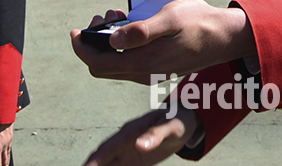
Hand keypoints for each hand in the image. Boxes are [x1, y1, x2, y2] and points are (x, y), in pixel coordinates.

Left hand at [70, 0, 255, 83]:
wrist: (226, 36)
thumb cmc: (200, 23)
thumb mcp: (170, 18)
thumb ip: (141, 31)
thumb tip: (112, 39)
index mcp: (144, 62)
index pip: (98, 64)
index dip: (82, 48)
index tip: (77, 31)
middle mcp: (145, 73)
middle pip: (103, 65)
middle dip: (94, 42)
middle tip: (101, 18)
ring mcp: (151, 72)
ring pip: (116, 62)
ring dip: (108, 41)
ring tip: (116, 15)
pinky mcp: (158, 67)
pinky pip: (129, 60)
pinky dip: (122, 43)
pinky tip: (132, 25)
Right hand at [81, 106, 198, 165]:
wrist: (186, 122)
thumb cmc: (177, 119)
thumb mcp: (171, 126)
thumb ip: (156, 134)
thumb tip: (139, 145)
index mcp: (130, 131)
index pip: (108, 148)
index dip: (95, 160)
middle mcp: (125, 142)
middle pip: (103, 158)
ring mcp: (129, 153)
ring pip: (109, 165)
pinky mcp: (136, 161)